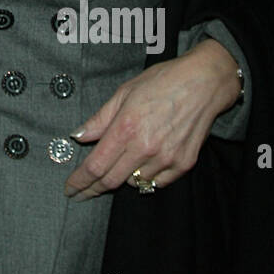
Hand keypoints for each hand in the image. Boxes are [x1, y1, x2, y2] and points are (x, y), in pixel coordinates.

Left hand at [63, 39, 241, 200]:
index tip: (70, 190)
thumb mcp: (124, 93)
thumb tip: (78, 137)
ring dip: (122, 177)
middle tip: (82, 192)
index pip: (95, 166)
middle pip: (111, 181)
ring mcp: (166, 158)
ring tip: (121, 163)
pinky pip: (157, 182)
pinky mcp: (184, 164)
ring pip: (134, 182)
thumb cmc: (162, 82)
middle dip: (93, 189)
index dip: (80, 181)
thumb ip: (99, 119)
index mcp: (126, 128)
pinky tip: (144, 163)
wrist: (203, 83)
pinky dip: (146, 176)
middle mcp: (145, 147)